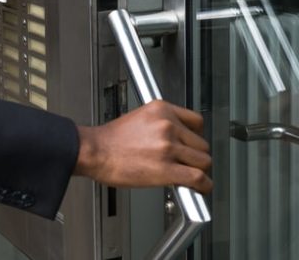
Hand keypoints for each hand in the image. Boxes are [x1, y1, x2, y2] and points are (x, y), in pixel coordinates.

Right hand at [74, 100, 212, 193]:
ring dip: (199, 170)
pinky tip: (200, 188)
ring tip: (191, 176)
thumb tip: (176, 139)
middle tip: (186, 163)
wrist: (94, 151)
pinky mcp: (166, 168)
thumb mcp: (139, 118)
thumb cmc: (110, 140)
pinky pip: (198, 178)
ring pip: (203, 161)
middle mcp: (167, 125)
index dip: (197, 136)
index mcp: (161, 109)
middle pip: (202, 143)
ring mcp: (168, 146)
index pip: (197, 121)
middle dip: (196, 156)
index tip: (193, 144)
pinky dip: (203, 186)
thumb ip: (160, 125)